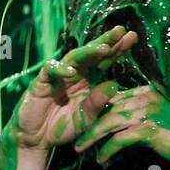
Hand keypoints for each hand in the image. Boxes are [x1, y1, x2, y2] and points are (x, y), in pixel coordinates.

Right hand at [8, 26, 138, 151]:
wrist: (37, 139)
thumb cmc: (62, 127)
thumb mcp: (85, 119)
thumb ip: (98, 104)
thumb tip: (114, 84)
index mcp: (88, 80)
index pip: (105, 61)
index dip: (117, 49)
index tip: (132, 37)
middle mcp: (75, 73)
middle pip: (91, 54)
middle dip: (106, 42)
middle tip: (120, 31)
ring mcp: (58, 76)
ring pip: (73, 58)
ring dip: (87, 52)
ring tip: (103, 48)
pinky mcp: (41, 82)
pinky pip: (51, 71)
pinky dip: (60, 70)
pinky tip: (71, 71)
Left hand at [74, 84, 169, 169]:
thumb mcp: (161, 122)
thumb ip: (141, 119)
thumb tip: (119, 130)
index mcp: (149, 92)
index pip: (116, 97)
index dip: (98, 110)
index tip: (85, 123)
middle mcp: (147, 97)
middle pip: (109, 107)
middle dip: (90, 123)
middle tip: (76, 137)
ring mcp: (148, 112)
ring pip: (110, 122)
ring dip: (92, 136)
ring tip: (80, 148)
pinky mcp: (149, 129)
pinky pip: (120, 139)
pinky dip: (107, 150)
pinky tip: (101, 160)